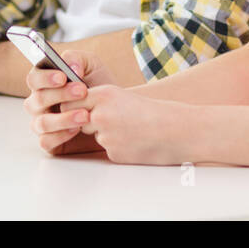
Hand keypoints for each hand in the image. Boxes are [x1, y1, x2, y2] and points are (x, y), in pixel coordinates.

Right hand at [22, 50, 117, 155]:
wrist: (115, 111)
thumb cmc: (99, 86)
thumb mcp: (91, 66)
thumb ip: (76, 59)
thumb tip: (69, 67)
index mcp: (44, 82)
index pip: (34, 78)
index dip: (45, 78)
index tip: (63, 76)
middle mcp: (39, 102)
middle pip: (37, 99)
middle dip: (60, 95)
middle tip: (82, 91)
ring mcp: (43, 122)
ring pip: (41, 122)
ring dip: (63, 118)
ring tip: (85, 114)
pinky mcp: (50, 141)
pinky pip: (46, 140)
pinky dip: (60, 135)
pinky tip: (77, 129)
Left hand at [60, 85, 191, 164]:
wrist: (178, 130)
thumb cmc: (154, 111)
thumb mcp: (122, 97)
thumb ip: (98, 101)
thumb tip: (75, 108)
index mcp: (104, 95)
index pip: (70, 102)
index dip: (74, 106)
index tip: (81, 108)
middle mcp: (101, 114)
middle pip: (77, 120)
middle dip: (87, 121)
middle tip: (110, 119)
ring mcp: (106, 136)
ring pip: (95, 136)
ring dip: (106, 134)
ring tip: (131, 129)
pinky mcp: (114, 153)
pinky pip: (108, 149)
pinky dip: (119, 147)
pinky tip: (136, 141)